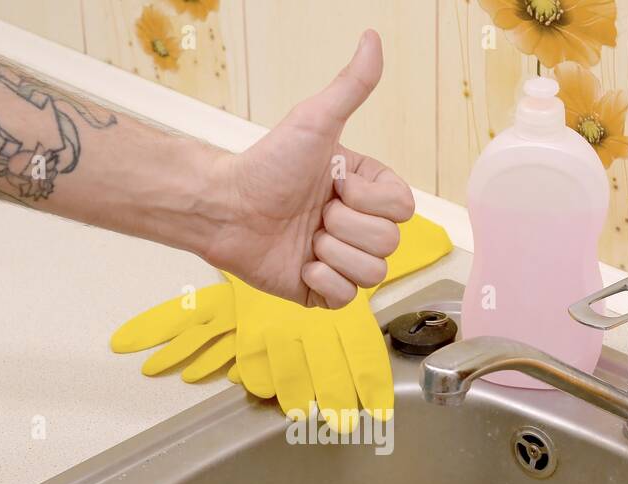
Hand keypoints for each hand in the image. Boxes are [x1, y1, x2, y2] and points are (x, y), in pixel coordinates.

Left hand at [203, 30, 414, 307]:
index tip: (335, 184)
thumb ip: (351, 86)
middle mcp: (356, 227)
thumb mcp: (315, 122)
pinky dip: (324, 284)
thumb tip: (373, 38)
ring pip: (373, 275)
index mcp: (365, 191)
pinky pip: (348, 300)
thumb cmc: (265, 164)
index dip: (371, 201)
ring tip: (306, 240)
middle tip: (315, 214)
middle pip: (389, 244)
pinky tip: (302, 266)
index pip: (403, 209)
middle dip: (347, 228)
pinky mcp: (320, 292)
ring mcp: (340, 261)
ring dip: (335, 256)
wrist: (224, 208)